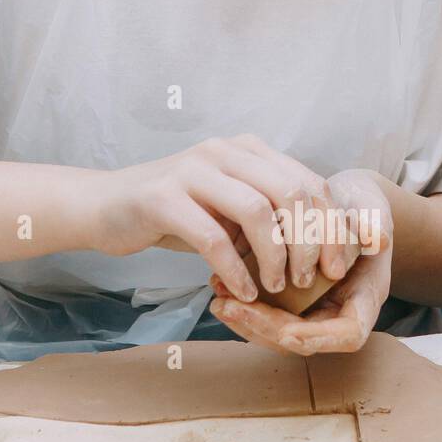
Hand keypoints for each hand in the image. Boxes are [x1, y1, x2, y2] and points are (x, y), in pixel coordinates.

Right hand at [96, 135, 344, 302]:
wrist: (105, 206)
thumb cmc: (176, 213)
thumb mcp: (229, 208)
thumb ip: (269, 214)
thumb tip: (324, 246)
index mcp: (248, 150)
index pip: (309, 182)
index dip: (330, 227)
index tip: (336, 267)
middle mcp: (224, 151)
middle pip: (291, 193)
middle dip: (309, 243)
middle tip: (309, 281)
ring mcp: (193, 171)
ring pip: (258, 211)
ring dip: (275, 257)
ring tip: (276, 287)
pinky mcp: (163, 198)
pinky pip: (213, 237)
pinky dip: (235, 270)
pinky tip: (242, 292)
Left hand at [209, 168, 393, 354]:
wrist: (344, 203)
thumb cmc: (361, 207)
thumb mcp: (372, 210)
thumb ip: (375, 223)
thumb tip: (377, 237)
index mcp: (365, 297)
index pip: (349, 334)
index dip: (319, 338)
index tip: (287, 331)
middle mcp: (337, 311)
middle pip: (302, 340)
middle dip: (264, 327)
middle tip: (228, 308)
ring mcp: (312, 310)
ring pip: (277, 333)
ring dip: (245, 321)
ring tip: (218, 301)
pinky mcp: (289, 302)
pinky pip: (265, 314)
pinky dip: (241, 305)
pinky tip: (217, 285)